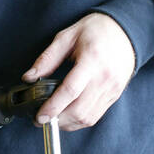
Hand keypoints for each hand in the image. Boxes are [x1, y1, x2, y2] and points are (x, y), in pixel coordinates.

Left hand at [21, 12, 135, 131]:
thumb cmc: (96, 30)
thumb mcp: (67, 36)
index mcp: (92, 60)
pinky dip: (80, 120)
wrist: (125, 31)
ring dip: (68, 123)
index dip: (53, 106)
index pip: (71, 90)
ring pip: (88, 118)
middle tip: (42, 119)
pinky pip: (96, 115)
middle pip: (79, 110)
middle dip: (58, 120)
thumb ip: (47, 58)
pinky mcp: (115, 95)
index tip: (40, 116)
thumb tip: (28, 77)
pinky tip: (68, 115)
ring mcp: (112, 89)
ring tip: (53, 118)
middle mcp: (104, 78)